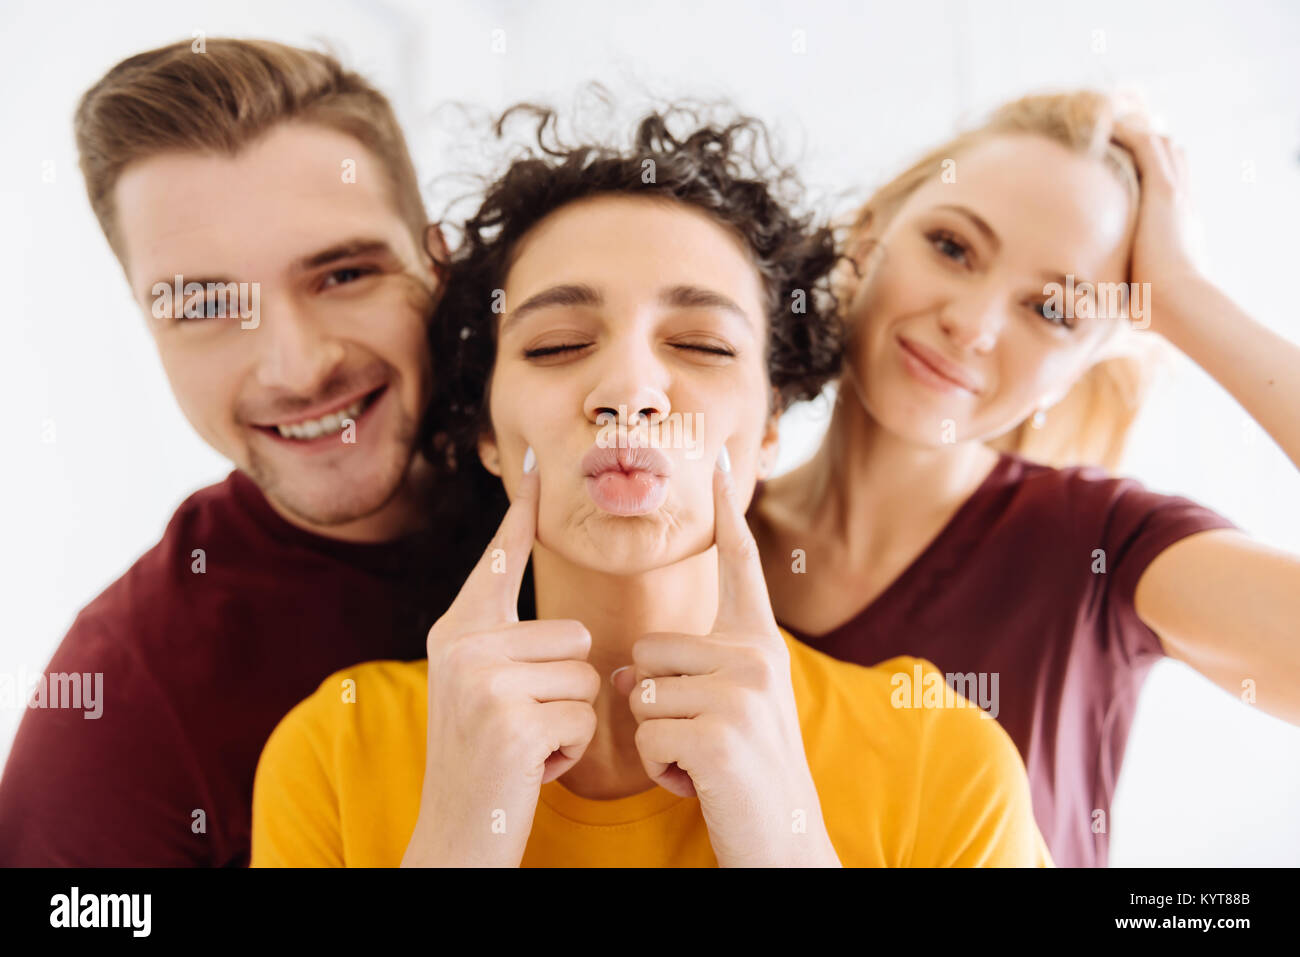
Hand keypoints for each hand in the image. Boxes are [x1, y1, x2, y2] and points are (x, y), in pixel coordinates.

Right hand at [403, 450, 600, 866]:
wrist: (457, 833)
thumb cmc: (485, 761)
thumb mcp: (484, 690)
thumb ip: (510, 645)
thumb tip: (571, 624)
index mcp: (456, 631)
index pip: (499, 562)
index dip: (521, 513)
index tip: (537, 462)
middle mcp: (462, 645)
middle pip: (573, 634)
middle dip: (566, 689)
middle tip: (522, 726)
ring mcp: (483, 681)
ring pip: (585, 676)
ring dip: (570, 721)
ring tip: (526, 745)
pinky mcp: (511, 719)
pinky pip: (583, 717)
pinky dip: (570, 752)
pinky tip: (531, 768)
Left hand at [613, 453, 839, 866]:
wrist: (784, 843)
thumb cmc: (746, 776)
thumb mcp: (727, 712)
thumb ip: (687, 675)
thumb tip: (622, 670)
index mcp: (761, 643)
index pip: (738, 564)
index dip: (724, 511)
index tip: (715, 458)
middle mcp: (758, 655)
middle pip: (649, 647)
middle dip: (656, 703)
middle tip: (704, 742)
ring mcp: (742, 692)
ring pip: (640, 692)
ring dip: (656, 740)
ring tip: (702, 763)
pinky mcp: (719, 732)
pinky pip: (646, 733)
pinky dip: (659, 768)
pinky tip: (699, 784)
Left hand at [1110, 118, 1205, 332]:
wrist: (1179, 304)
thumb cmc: (1155, 309)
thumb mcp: (1133, 292)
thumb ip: (1115, 290)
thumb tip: (1085, 312)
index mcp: (1176, 224)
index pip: (1167, 184)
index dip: (1148, 169)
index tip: (1119, 165)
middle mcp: (1180, 203)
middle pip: (1169, 155)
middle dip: (1142, 142)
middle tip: (1108, 136)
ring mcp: (1174, 195)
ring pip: (1160, 145)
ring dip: (1133, 131)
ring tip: (1102, 123)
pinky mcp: (1164, 191)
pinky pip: (1147, 145)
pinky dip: (1128, 130)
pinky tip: (1104, 123)